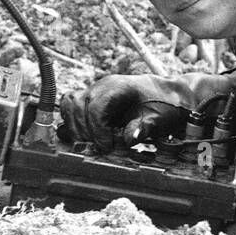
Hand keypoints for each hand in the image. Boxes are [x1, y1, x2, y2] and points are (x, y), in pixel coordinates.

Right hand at [57, 74, 187, 153]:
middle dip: (85, 130)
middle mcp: (102, 86)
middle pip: (78, 105)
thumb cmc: (162, 105)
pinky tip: (84, 137)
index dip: (98, 130)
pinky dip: (72, 122)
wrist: (165, 95)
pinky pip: (70, 106)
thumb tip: (129, 139)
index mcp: (118, 87)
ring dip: (75, 127)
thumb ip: (145, 128)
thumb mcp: (159, 118)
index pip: (96, 108)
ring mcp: (94, 91)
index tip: (107, 147)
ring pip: (70, 104)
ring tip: (89, 143)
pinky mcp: (90, 100)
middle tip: (99, 148)